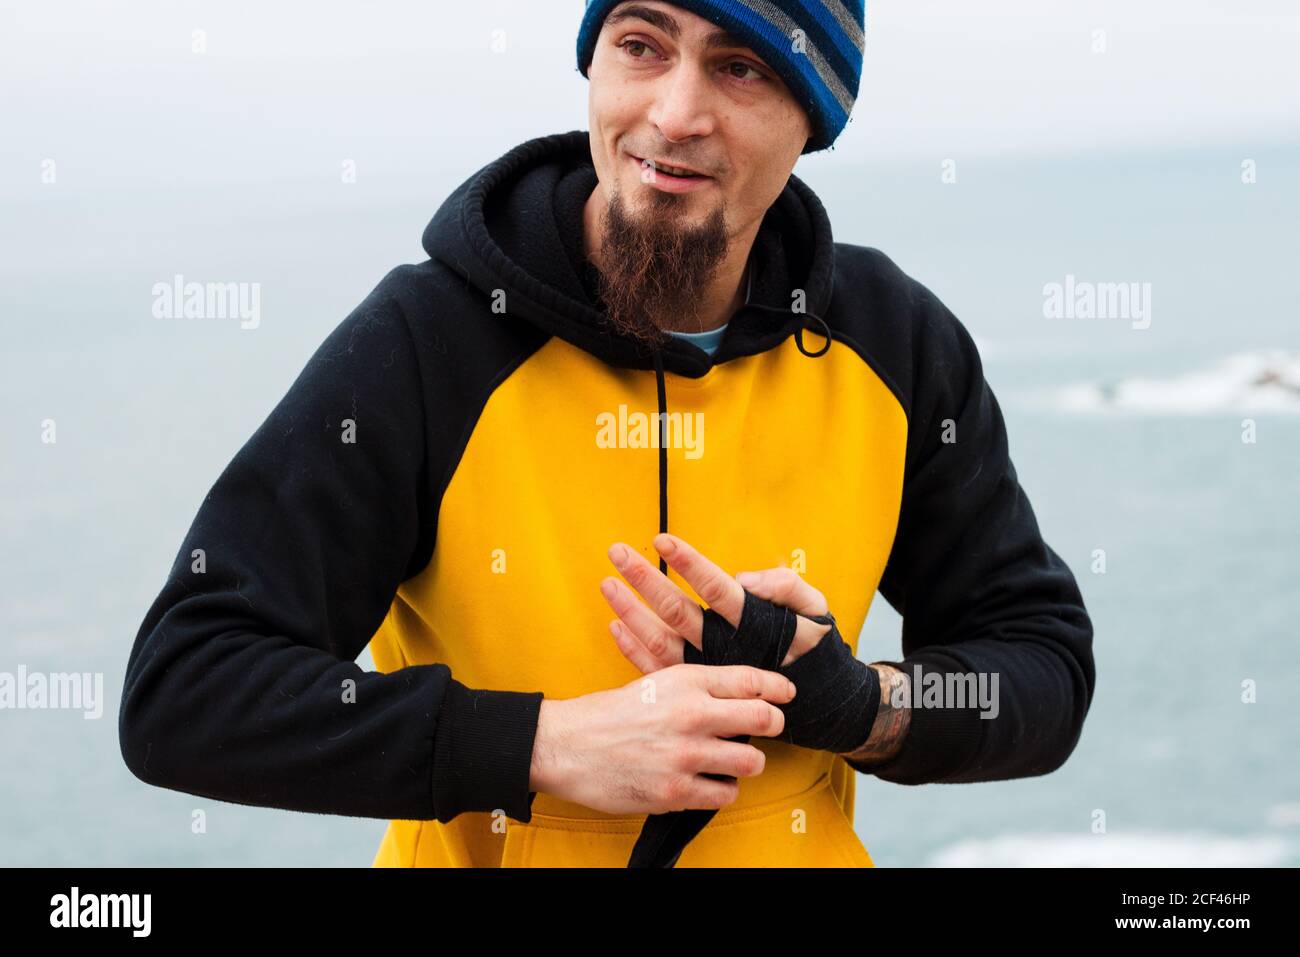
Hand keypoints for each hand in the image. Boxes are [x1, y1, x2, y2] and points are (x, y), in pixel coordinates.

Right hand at [528, 664, 795, 814]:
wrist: (568, 746)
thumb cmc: (612, 713)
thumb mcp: (656, 682)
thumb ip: (699, 685)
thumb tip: (743, 689)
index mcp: (686, 681)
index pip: (751, 680)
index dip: (777, 687)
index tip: (787, 694)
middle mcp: (691, 715)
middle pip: (762, 718)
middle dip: (772, 724)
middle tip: (766, 728)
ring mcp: (685, 755)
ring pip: (751, 761)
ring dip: (747, 762)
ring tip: (733, 759)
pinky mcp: (676, 791)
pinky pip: (725, 794)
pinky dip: (722, 789)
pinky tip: (709, 781)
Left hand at [600, 533, 831, 673]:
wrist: (817, 704)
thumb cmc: (813, 649)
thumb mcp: (815, 612)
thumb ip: (786, 588)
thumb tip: (744, 578)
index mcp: (753, 623)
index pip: (716, 588)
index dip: (689, 564)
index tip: (662, 541)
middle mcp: (724, 647)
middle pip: (677, 611)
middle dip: (645, 579)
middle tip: (617, 552)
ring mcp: (707, 670)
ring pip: (661, 640)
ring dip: (631, 611)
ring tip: (606, 583)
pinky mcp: (698, 688)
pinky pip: (660, 669)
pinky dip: (634, 649)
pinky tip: (615, 625)